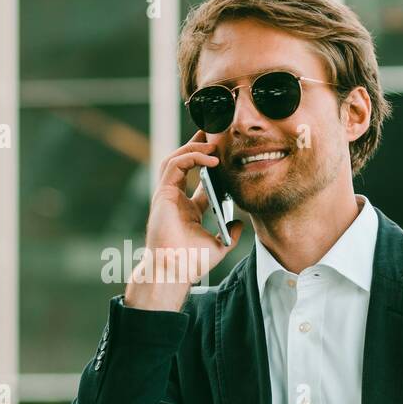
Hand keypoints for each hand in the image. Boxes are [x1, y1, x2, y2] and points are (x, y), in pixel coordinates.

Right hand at [124, 130, 244, 311]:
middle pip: (184, 163)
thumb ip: (230, 235)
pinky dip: (191, 156)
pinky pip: (175, 165)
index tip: (225, 155)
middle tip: (215, 133)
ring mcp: (167, 194)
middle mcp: (176, 198)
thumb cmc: (189, 263)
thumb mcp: (218, 246)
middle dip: (199, 145)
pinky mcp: (163, 192)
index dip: (211, 166)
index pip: (198, 180)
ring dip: (194, 147)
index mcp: (187, 209)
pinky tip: (210, 157)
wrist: (174, 270)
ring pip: (176, 159)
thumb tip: (239, 225)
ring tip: (213, 142)